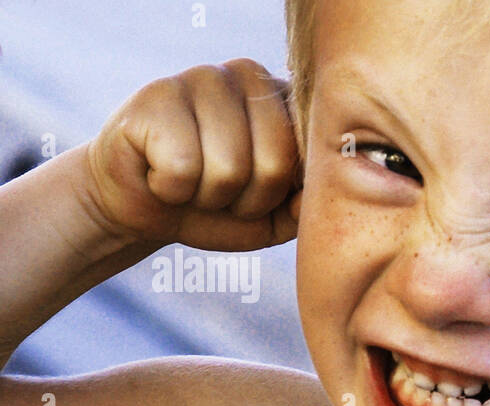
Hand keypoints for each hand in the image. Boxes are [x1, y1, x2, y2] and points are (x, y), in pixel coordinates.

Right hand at [81, 58, 300, 251]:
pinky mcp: (155, 95)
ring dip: (208, 196)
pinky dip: (171, 189)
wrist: (145, 207)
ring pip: (229, 168)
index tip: (260, 193)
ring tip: (193, 181)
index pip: (313, 153)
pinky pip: (182, 168)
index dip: (285, 194)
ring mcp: (202, 77)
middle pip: (276, 164)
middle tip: (222, 192)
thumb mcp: (277, 216)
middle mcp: (250, 75)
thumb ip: (308, 204)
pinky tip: (159, 172)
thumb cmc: (220, 207)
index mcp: (288, 98)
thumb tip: (315, 192)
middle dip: (249, 200)